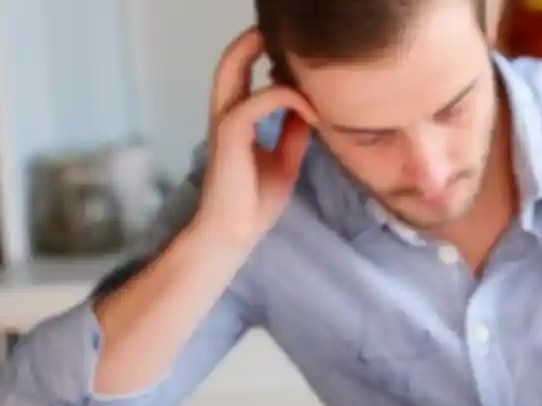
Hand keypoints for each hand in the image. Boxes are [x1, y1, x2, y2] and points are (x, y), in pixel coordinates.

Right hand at [194, 27, 314, 246]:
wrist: (235, 234)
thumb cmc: (254, 203)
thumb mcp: (285, 160)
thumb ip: (293, 132)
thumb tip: (311, 110)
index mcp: (237, 119)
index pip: (243, 74)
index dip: (264, 56)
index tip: (298, 59)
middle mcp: (227, 114)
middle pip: (230, 60)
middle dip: (253, 40)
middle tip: (281, 34)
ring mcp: (226, 122)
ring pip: (235, 68)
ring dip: (267, 56)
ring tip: (302, 60)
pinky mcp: (231, 134)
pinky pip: (260, 99)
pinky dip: (290, 99)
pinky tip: (314, 112)